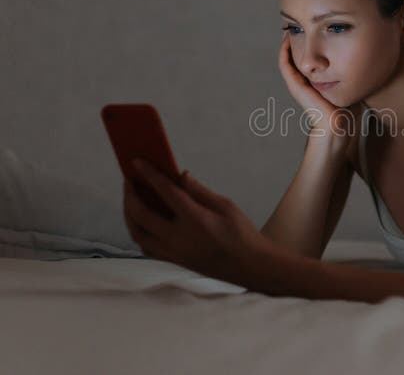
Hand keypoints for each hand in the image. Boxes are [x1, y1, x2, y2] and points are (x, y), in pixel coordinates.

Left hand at [123, 159, 265, 285]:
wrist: (249, 266)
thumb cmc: (241, 233)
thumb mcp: (226, 206)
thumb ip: (200, 191)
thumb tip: (181, 175)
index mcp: (195, 219)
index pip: (166, 192)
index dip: (149, 174)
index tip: (136, 162)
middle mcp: (179, 237)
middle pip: (141, 214)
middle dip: (130, 195)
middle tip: (129, 180)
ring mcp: (173, 252)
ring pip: (137, 233)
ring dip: (129, 214)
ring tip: (131, 198)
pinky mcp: (174, 261)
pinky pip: (145, 246)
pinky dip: (138, 231)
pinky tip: (141, 220)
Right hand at [277, 31, 356, 138]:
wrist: (341, 126)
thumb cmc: (351, 110)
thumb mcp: (352, 85)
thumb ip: (354, 73)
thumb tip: (371, 56)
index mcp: (318, 82)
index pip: (310, 58)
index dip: (310, 42)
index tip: (314, 27)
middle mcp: (306, 82)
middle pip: (298, 56)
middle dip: (298, 39)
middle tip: (298, 23)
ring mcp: (299, 84)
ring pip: (288, 58)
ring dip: (288, 42)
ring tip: (289, 26)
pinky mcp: (296, 86)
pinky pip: (285, 65)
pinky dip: (284, 52)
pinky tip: (286, 39)